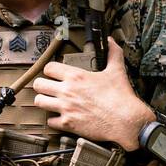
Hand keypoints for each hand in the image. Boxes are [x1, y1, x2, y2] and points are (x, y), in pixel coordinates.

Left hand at [33, 37, 151, 149]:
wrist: (126, 121)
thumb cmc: (121, 97)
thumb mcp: (117, 71)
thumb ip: (113, 53)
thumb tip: (111, 41)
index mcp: (76, 76)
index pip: (48, 68)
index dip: (50, 71)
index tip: (54, 75)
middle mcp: (67, 91)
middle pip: (38, 85)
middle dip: (43, 86)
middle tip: (49, 89)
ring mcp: (66, 108)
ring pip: (39, 102)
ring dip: (44, 102)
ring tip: (51, 103)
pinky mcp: (68, 124)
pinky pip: (50, 122)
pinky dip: (54, 121)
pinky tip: (61, 118)